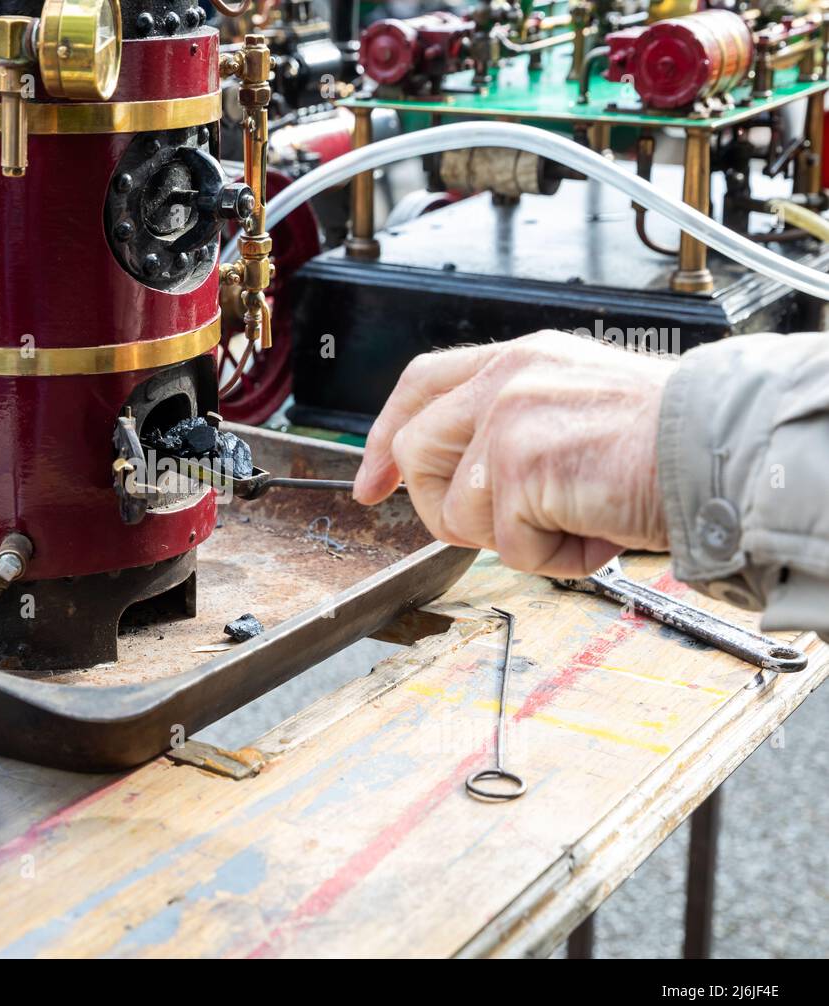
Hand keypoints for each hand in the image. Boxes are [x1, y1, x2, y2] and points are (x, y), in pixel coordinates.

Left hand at [351, 330, 674, 576]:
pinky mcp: (520, 464)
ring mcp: (508, 418)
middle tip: (504, 529)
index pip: (421, 384)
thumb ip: (514, 427)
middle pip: (416, 451)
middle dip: (442, 508)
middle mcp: (507, 378)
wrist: (724, 450)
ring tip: (576, 521)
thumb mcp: (577, 409)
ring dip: (514, 538)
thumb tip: (462, 482)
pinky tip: (596, 531)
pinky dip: (553, 557)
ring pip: (455, 511)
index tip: (371, 482)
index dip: (384, 437)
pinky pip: (506, 544)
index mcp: (520, 359)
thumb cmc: (668, 442)